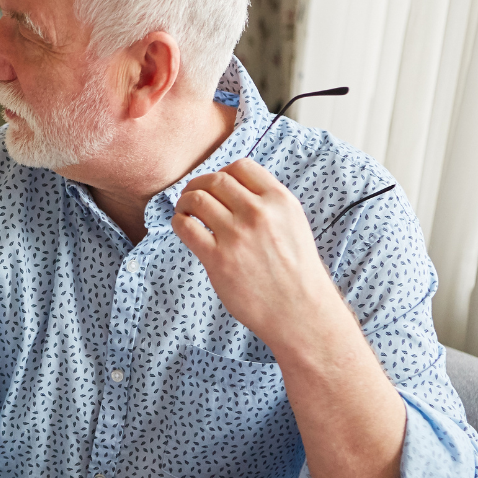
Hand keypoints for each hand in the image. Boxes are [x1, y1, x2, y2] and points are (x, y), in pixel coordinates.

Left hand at [172, 158, 347, 351]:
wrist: (299, 310)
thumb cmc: (295, 271)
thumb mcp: (293, 224)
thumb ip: (268, 204)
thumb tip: (233, 189)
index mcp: (280, 200)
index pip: (241, 167)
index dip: (222, 172)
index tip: (215, 185)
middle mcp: (259, 213)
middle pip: (215, 180)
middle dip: (198, 184)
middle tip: (192, 196)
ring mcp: (237, 235)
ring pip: (197, 200)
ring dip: (185, 201)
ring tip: (184, 211)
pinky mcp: (218, 258)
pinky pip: (186, 227)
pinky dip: (178, 222)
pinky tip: (183, 227)